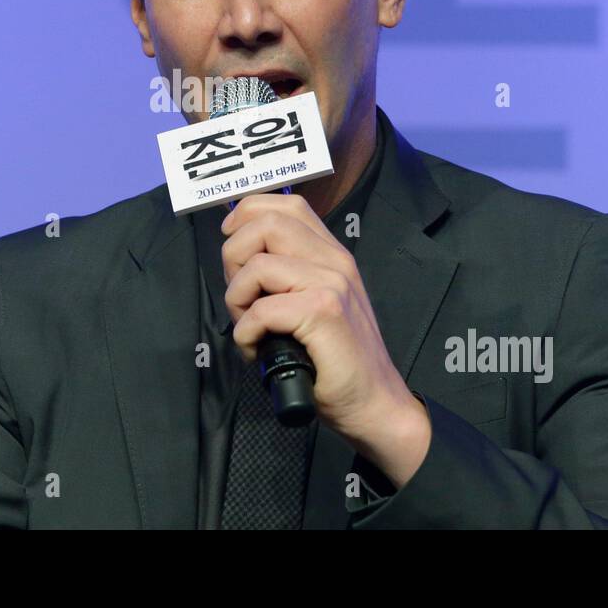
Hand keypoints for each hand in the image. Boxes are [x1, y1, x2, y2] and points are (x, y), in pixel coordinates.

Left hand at [221, 193, 430, 485]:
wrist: (375, 402)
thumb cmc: (335, 359)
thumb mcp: (313, 303)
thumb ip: (287, 274)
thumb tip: (237, 256)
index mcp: (331, 253)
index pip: (287, 205)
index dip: (248, 214)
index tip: (231, 240)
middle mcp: (334, 260)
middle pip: (265, 224)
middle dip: (233, 256)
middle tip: (241, 296)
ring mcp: (331, 283)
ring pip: (257, 265)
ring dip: (238, 299)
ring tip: (251, 327)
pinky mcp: (324, 312)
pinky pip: (261, 309)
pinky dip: (246, 334)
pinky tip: (258, 350)